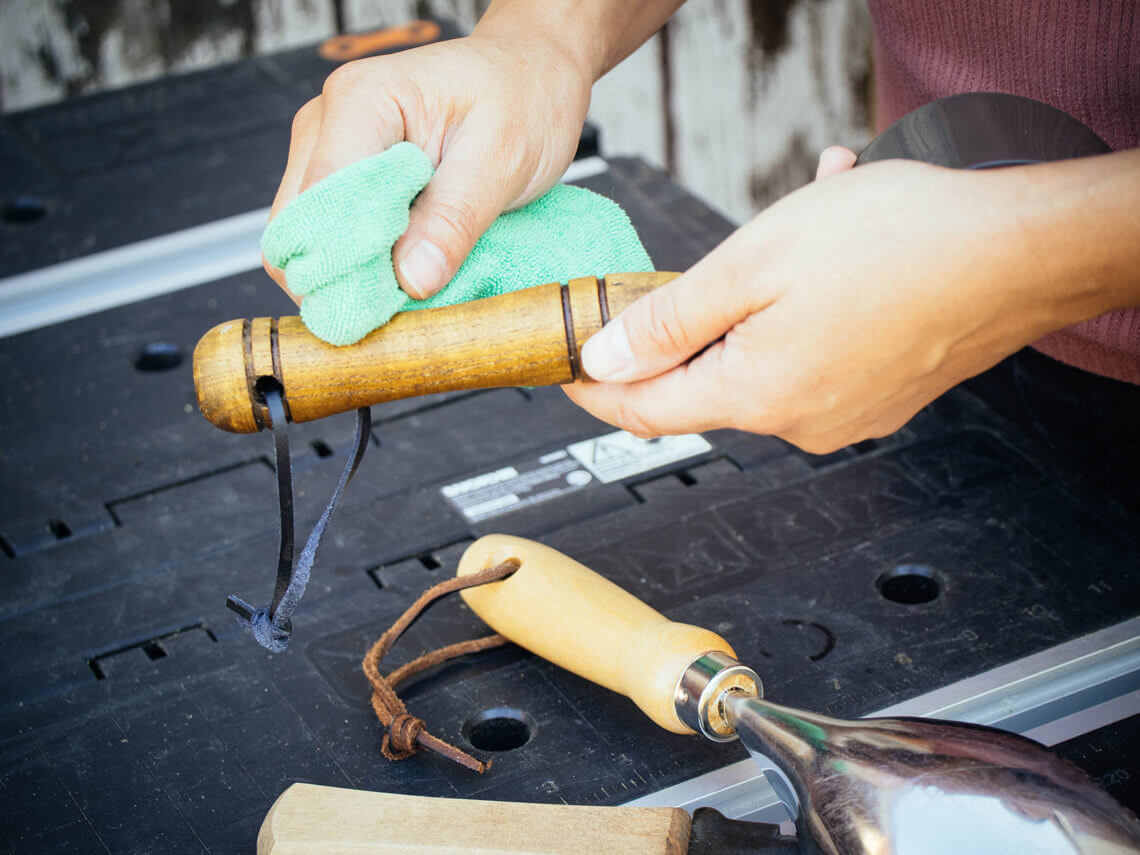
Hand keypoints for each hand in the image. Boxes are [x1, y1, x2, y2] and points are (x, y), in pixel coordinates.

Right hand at [265, 33, 590, 301]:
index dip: (349, 263)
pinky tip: (406, 273)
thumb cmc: (520, 100)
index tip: (395, 302)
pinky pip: (329, 239)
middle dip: (345, 278)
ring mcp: (326, 151)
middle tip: (408, 304)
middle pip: (298, 228)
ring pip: (306, 241)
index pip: (322, 202)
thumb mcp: (503, 159)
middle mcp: (326, 123)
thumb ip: (454, 218)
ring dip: (354, 277)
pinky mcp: (340, 178)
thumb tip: (412, 280)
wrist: (528, 77)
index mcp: (360, 101)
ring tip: (414, 286)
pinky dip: (362, 268)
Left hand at [567, 153, 1103, 453]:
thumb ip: (668, 320)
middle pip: (701, 385)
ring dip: (754, 303)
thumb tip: (607, 359)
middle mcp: (798, 421)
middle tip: (684, 276)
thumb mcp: (752, 265)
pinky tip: (829, 260)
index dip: (592, 389)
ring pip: (761, 360)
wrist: (1021, 251)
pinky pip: (811, 354)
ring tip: (788, 241)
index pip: (642, 410)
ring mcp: (843, 414)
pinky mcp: (877, 395)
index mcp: (756, 394)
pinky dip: (802, 309)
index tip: (564, 369)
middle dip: (685, 325)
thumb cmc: (901, 247)